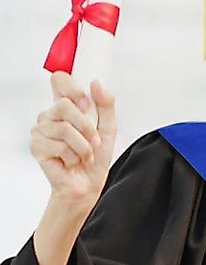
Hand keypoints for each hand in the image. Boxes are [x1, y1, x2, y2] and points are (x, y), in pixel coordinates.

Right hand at [30, 72, 116, 215]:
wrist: (87, 184)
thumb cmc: (96, 156)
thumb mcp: (109, 128)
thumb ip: (106, 104)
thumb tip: (96, 84)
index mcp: (67, 106)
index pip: (59, 80)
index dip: (72, 86)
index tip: (85, 101)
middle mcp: (51, 115)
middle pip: (64, 104)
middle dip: (87, 126)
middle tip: (93, 139)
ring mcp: (41, 130)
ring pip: (65, 128)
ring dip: (83, 145)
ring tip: (84, 153)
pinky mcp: (37, 146)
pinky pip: (59, 145)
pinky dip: (74, 156)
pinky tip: (71, 161)